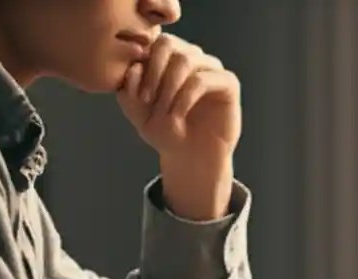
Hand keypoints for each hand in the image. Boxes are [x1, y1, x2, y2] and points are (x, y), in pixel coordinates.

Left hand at [117, 34, 240, 159]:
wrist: (190, 157)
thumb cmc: (164, 131)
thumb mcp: (136, 111)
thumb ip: (129, 87)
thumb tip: (136, 67)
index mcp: (169, 57)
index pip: (152, 42)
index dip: (142, 65)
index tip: (137, 96)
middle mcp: (191, 57)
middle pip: (168, 43)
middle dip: (153, 72)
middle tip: (146, 100)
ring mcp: (211, 68)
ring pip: (186, 59)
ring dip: (169, 87)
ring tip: (163, 111)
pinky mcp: (228, 84)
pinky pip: (202, 80)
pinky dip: (184, 98)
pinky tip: (178, 114)